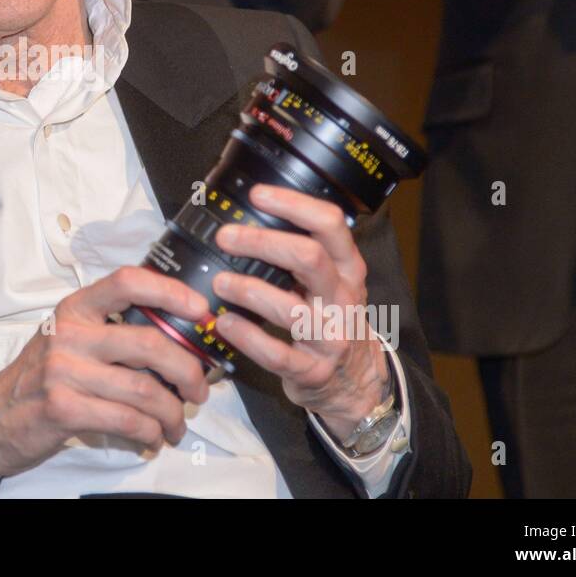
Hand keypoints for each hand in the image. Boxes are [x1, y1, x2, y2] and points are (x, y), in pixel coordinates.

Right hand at [0, 266, 211, 495]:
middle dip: (188, 370)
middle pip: (149, 343)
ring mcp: (64, 372)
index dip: (170, 291)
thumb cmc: (40, 378)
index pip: (127, 282)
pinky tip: (152, 437)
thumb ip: (110, 330)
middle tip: (199, 388)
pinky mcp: (64, 409)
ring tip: (177, 423)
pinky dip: (150, 432)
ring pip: (145, 390)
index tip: (200, 310)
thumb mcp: (68, 339)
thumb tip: (176, 337)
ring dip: (173, 412)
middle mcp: (70, 335)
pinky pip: (128, 420)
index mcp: (75, 309)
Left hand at [209, 184, 391, 441]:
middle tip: (226, 237)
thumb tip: (251, 217)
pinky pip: (276, 354)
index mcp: (348, 269)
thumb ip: (301, 254)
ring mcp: (330, 337)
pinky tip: (225, 322)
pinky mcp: (312, 371)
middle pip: (309, 258)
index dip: (293, 204)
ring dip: (249, 290)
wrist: (355, 381)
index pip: (330, 224)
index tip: (257, 195)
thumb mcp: (330, 282)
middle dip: (262, 242)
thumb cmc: (330, 320)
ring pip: (291, 308)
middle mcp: (343, 299)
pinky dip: (246, 337)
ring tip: (220, 282)